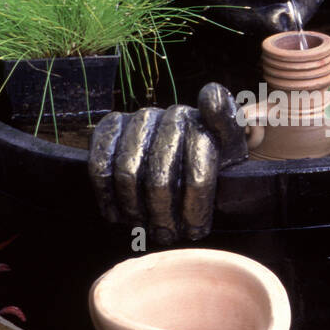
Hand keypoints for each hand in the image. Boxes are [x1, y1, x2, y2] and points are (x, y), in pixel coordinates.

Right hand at [88, 83, 247, 243]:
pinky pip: (100, 165)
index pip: (197, 175)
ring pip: (127, 174)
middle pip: (160, 181)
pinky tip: (117, 215)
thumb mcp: (229, 153)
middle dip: (163, 216)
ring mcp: (140, 119)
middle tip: (166, 236)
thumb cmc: (211, 161)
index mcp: (206, 124)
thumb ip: (228, 130)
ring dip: (134, 211)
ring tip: (144, 229)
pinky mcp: (111, 125)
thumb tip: (209, 94)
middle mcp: (172, 115)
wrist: (181, 155)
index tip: (196, 231)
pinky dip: (107, 195)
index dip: (195, 209)